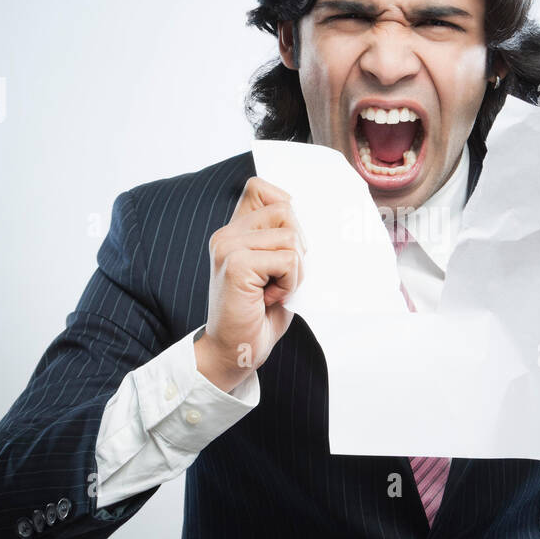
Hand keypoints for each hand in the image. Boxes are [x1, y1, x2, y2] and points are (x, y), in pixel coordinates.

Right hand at [197, 177, 305, 391]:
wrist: (236, 351)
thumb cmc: (260, 314)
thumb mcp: (277, 269)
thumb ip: (283, 239)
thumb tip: (312, 216)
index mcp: (234, 231)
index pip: (259, 187)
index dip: (284, 205)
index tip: (288, 243)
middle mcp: (227, 234)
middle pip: (287, 211)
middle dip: (298, 248)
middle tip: (280, 278)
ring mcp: (228, 247)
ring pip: (292, 238)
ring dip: (295, 271)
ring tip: (273, 291)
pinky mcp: (235, 265)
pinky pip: (288, 260)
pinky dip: (290, 283)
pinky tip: (269, 298)